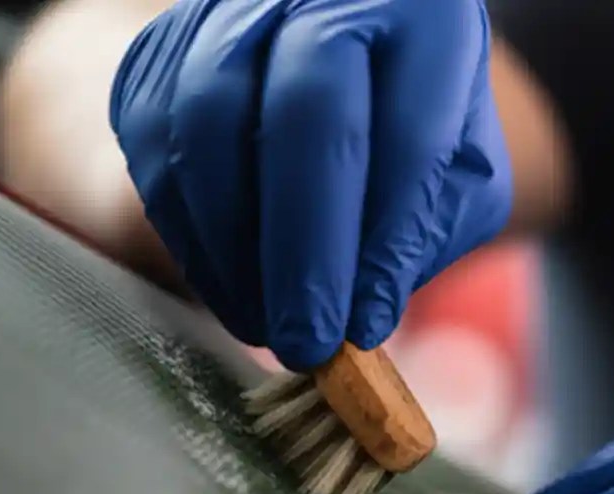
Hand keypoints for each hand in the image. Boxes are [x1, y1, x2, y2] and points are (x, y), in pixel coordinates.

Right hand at [109, 0, 511, 369]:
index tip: (371, 323)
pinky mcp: (163, 46)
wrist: (340, 68)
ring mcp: (233, 7)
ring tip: (266, 324)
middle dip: (303, 248)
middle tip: (308, 340)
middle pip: (304, 111)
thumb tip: (360, 314)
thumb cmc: (416, 132)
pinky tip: (225, 284)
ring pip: (208, 119)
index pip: (408, 129)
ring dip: (233, 247)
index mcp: (426, 16)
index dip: (385, 238)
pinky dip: (185, 229)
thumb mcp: (460, 176)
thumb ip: (424, 232)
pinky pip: (152, 137)